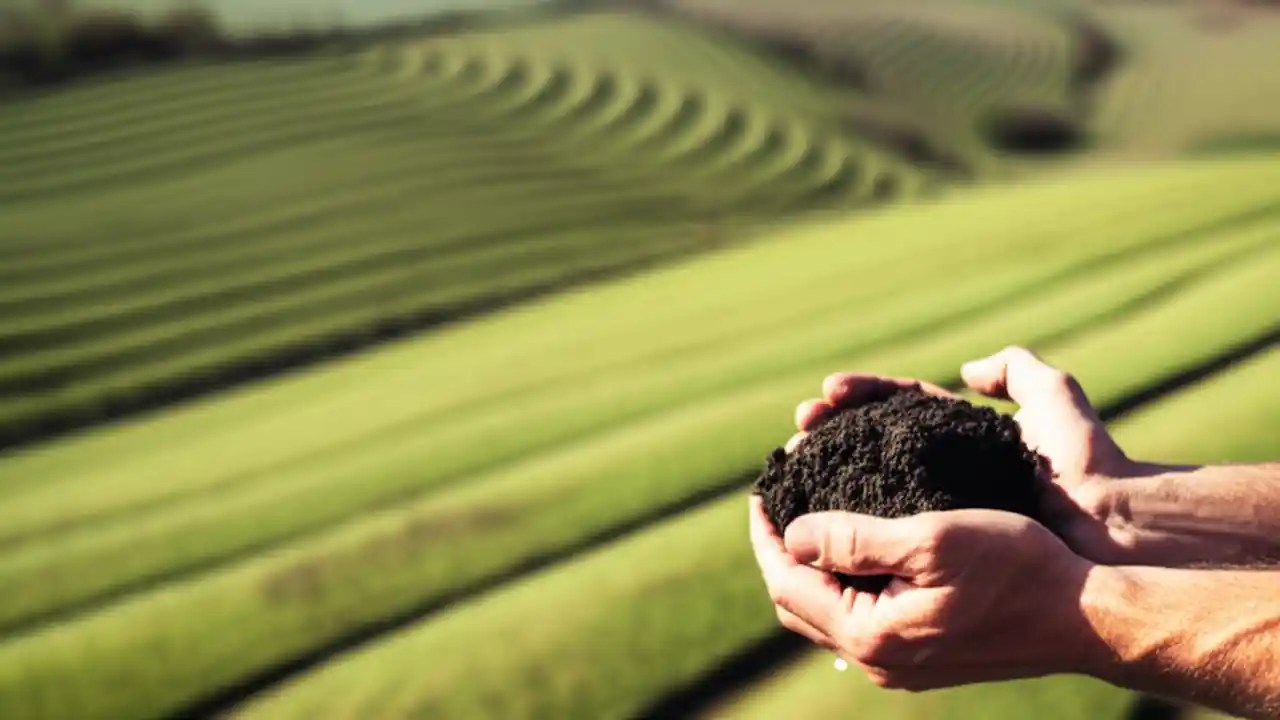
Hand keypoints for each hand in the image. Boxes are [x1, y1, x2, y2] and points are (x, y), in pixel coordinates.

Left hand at [749, 498, 1110, 689]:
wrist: (1084, 616)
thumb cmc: (1016, 567)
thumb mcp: (932, 537)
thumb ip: (854, 537)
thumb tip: (791, 534)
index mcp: (870, 633)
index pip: (785, 581)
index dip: (764, 533)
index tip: (761, 488)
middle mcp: (878, 659)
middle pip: (798, 602)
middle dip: (780, 550)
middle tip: (781, 498)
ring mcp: (900, 663)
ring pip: (827, 611)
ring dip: (811, 565)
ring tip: (811, 514)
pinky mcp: (923, 656)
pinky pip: (861, 617)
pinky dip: (844, 580)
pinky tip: (858, 544)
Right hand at [788, 346, 1143, 563]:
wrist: (1115, 526)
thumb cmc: (1089, 460)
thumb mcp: (1051, 395)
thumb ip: (1015, 368)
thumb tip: (970, 368)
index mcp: (963, 439)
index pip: (896, 410)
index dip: (858, 398)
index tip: (825, 394)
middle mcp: (946, 475)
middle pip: (871, 448)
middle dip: (829, 436)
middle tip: (797, 432)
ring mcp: (944, 511)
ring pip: (870, 490)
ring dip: (829, 477)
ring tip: (796, 469)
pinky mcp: (947, 545)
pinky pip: (890, 532)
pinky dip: (851, 525)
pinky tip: (821, 521)